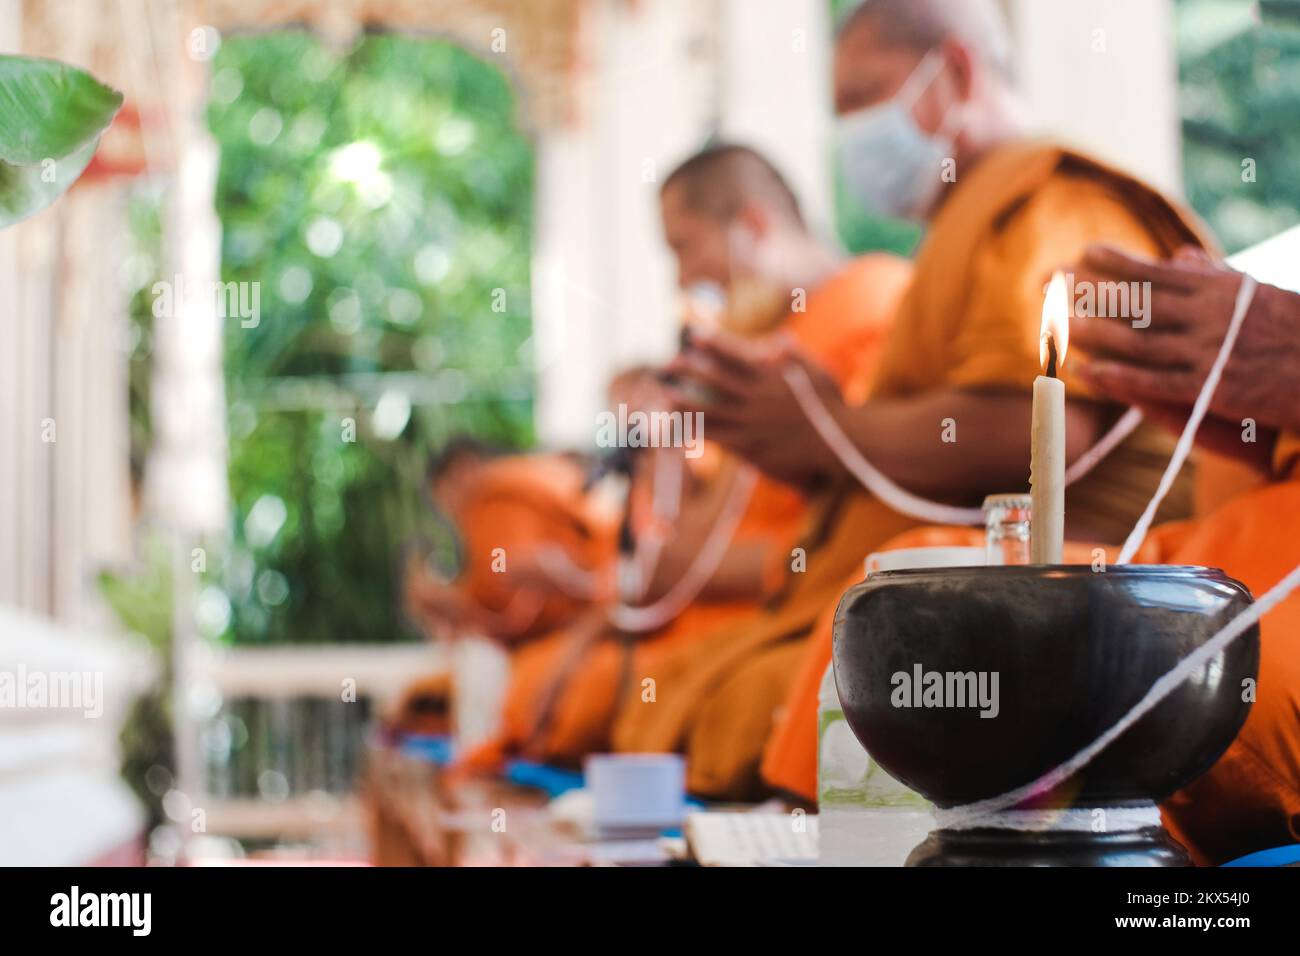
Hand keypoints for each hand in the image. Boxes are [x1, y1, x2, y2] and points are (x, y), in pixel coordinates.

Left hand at [662, 330, 842, 487]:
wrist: (840, 443)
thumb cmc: (831, 405)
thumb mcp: (818, 372)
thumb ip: (796, 356)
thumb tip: (778, 339)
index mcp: (771, 376)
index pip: (736, 354)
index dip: (714, 343)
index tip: (693, 335)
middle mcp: (758, 398)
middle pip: (716, 381)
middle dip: (690, 370)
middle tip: (669, 363)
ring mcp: (753, 424)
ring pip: (712, 412)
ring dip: (687, 403)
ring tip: (668, 396)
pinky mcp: (752, 446)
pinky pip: (721, 438)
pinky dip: (703, 432)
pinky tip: (686, 428)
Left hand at [1068, 244, 1299, 456]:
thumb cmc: (1294, 330)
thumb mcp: (1255, 294)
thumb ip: (1212, 277)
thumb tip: (1179, 257)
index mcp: (1219, 290)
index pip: (1156, 272)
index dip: (1117, 262)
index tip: (1082, 252)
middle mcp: (1209, 315)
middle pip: (1136, 301)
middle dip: (1088, 292)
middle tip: (1047, 282)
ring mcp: (1208, 351)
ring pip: (1137, 341)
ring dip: (1092, 332)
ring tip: (1054, 324)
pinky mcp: (1211, 388)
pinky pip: (1154, 382)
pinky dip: (1118, 376)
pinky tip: (1087, 371)